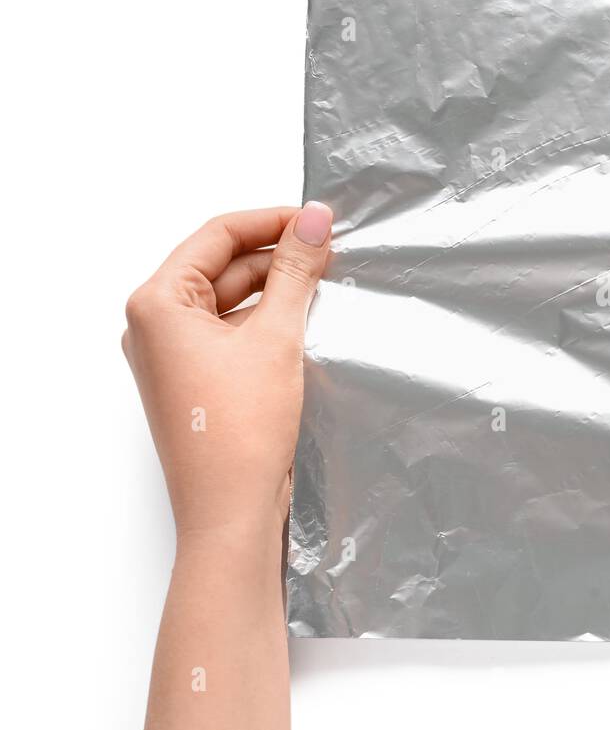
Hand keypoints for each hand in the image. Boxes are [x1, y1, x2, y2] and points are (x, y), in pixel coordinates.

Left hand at [123, 203, 333, 547]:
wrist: (231, 510)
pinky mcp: (196, 381)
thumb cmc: (239, 431)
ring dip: (277, 289)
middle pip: (223, 265)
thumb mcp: (277, 337)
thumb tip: (315, 221)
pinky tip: (307, 322)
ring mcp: (173, 355)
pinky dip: (268, 321)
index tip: (320, 219)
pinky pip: (233, 332)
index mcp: (156, 303)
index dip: (273, 220)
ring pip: (231, 299)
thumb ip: (296, 272)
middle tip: (333, 250)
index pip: (217, 235)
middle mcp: (155, 325)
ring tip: (327, 283)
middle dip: (278, 255)